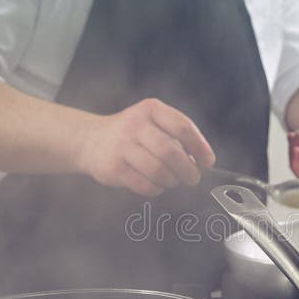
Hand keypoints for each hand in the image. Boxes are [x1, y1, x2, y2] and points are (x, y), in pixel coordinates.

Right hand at [78, 98, 215, 195]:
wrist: (91, 140)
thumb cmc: (133, 134)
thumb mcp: (153, 123)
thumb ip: (176, 136)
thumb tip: (200, 161)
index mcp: (151, 110)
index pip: (182, 127)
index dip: (200, 147)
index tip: (208, 162)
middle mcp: (135, 125)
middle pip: (171, 152)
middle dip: (188, 170)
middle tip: (193, 178)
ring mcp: (122, 146)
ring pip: (158, 171)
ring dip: (172, 180)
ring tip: (172, 180)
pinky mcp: (113, 168)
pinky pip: (145, 185)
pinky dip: (157, 189)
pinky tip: (156, 184)